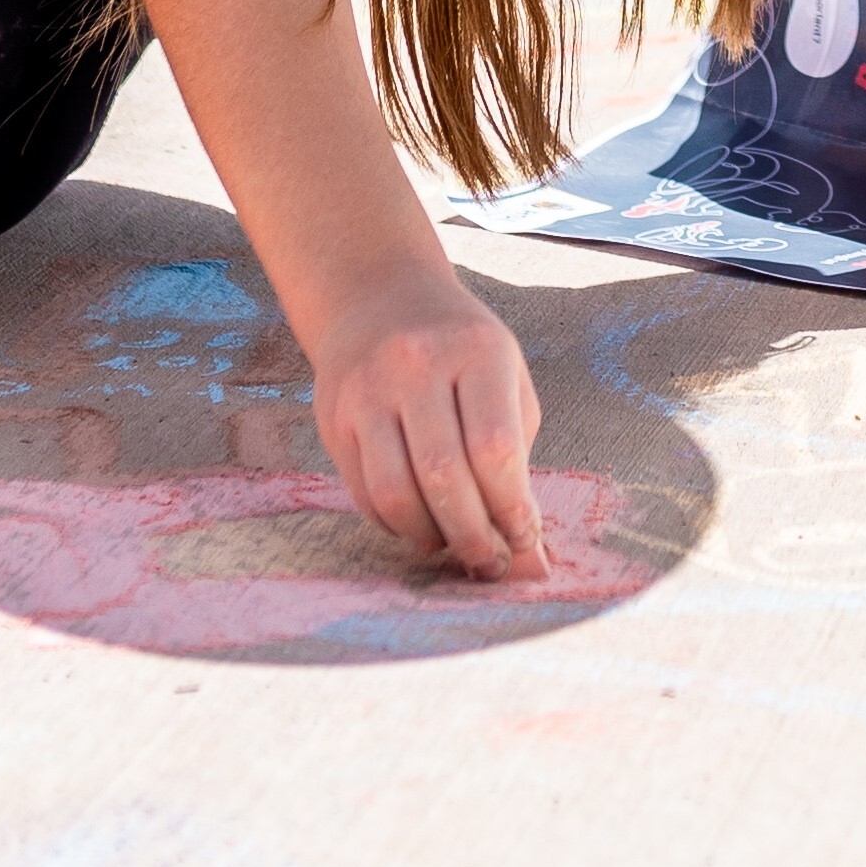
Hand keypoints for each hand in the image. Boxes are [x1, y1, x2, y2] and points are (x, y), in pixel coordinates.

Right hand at [307, 270, 550, 579]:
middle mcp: (418, 366)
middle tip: (490, 565)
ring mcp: (368, 392)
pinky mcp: (334, 419)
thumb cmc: (463, 352)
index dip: (511, 508)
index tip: (525, 542)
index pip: (495, 447)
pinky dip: (395, 524)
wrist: (381, 300)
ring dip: (428, 537)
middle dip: (472, 535)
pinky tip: (419, 526)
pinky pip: (363, 492)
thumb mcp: (506, 378)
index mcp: (478, 351)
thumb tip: (531, 549)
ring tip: (453, 547)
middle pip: (443, 476)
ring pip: (394, 492)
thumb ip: (518, 458)